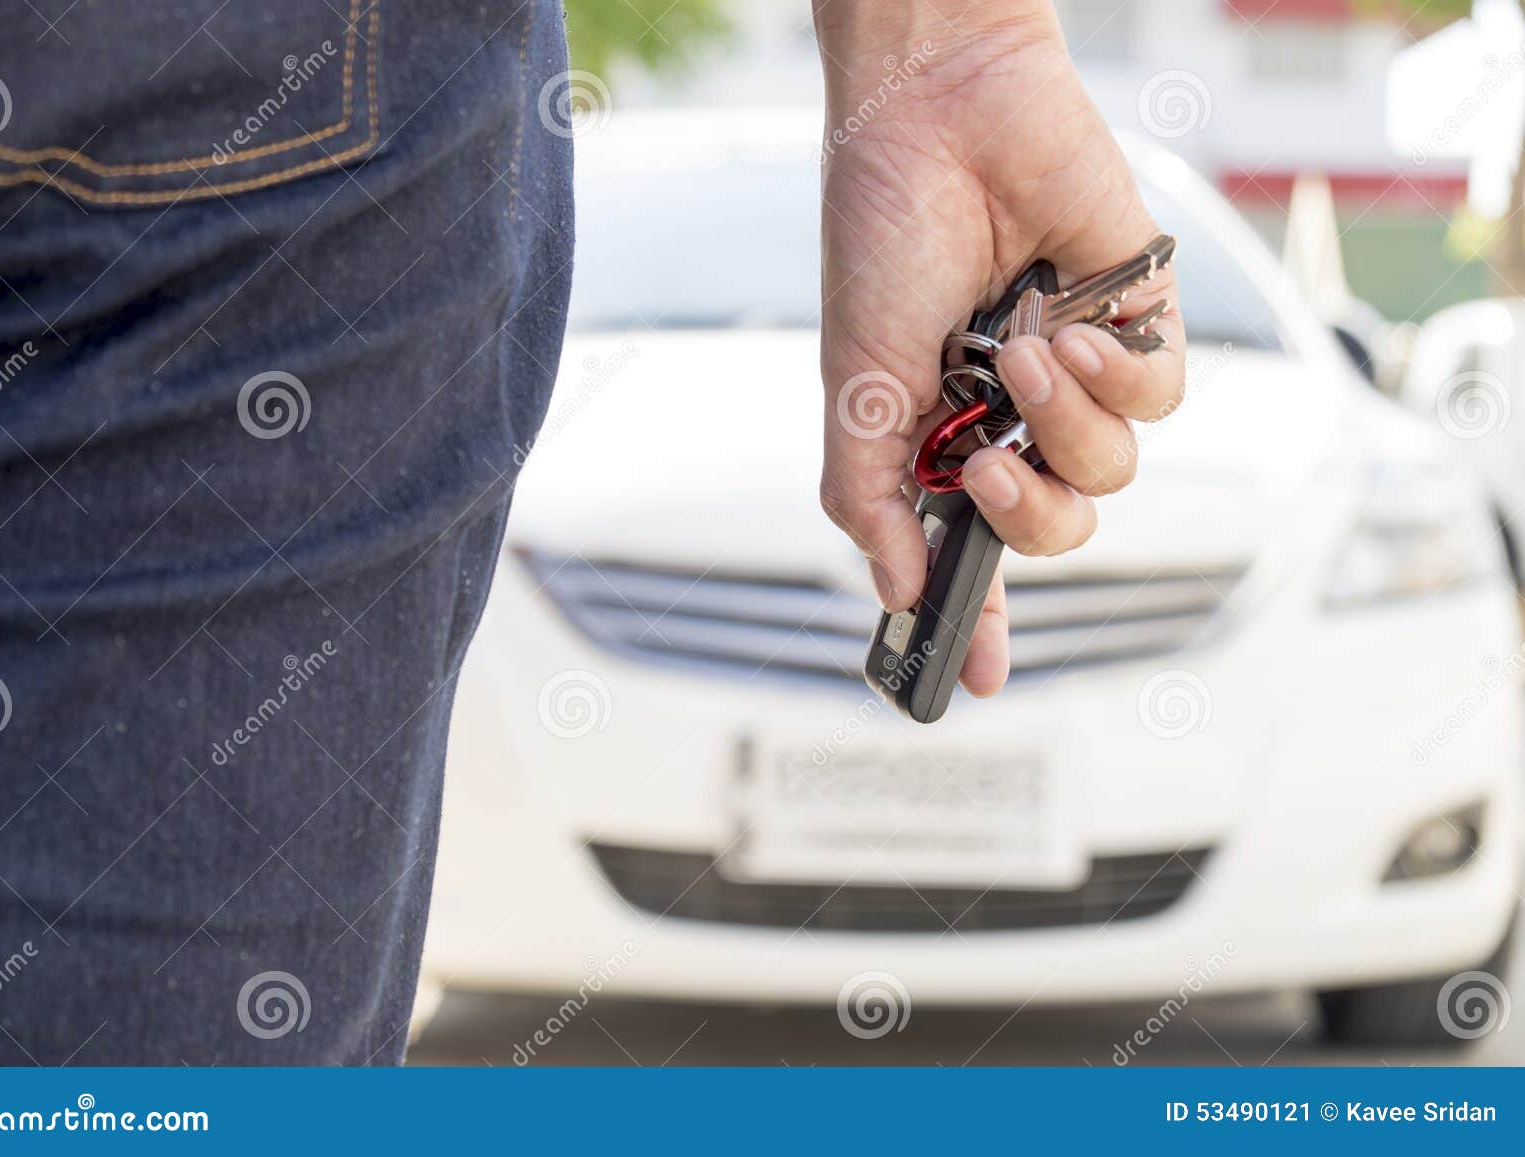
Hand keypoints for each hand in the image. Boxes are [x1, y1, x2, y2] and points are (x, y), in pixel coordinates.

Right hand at [814, 1, 1184, 696]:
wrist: (941, 114)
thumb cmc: (881, 236)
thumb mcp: (851, 383)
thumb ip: (867, 493)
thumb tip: (898, 586)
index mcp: (939, 434)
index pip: (969, 549)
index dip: (978, 617)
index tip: (974, 680)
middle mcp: (1012, 415)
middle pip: (1055, 530)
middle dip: (1027, 518)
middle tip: (983, 468)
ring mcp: (1077, 375)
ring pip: (1111, 474)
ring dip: (1065, 422)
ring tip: (1022, 349)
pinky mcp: (1136, 324)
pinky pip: (1159, 400)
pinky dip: (1115, 374)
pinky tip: (1069, 323)